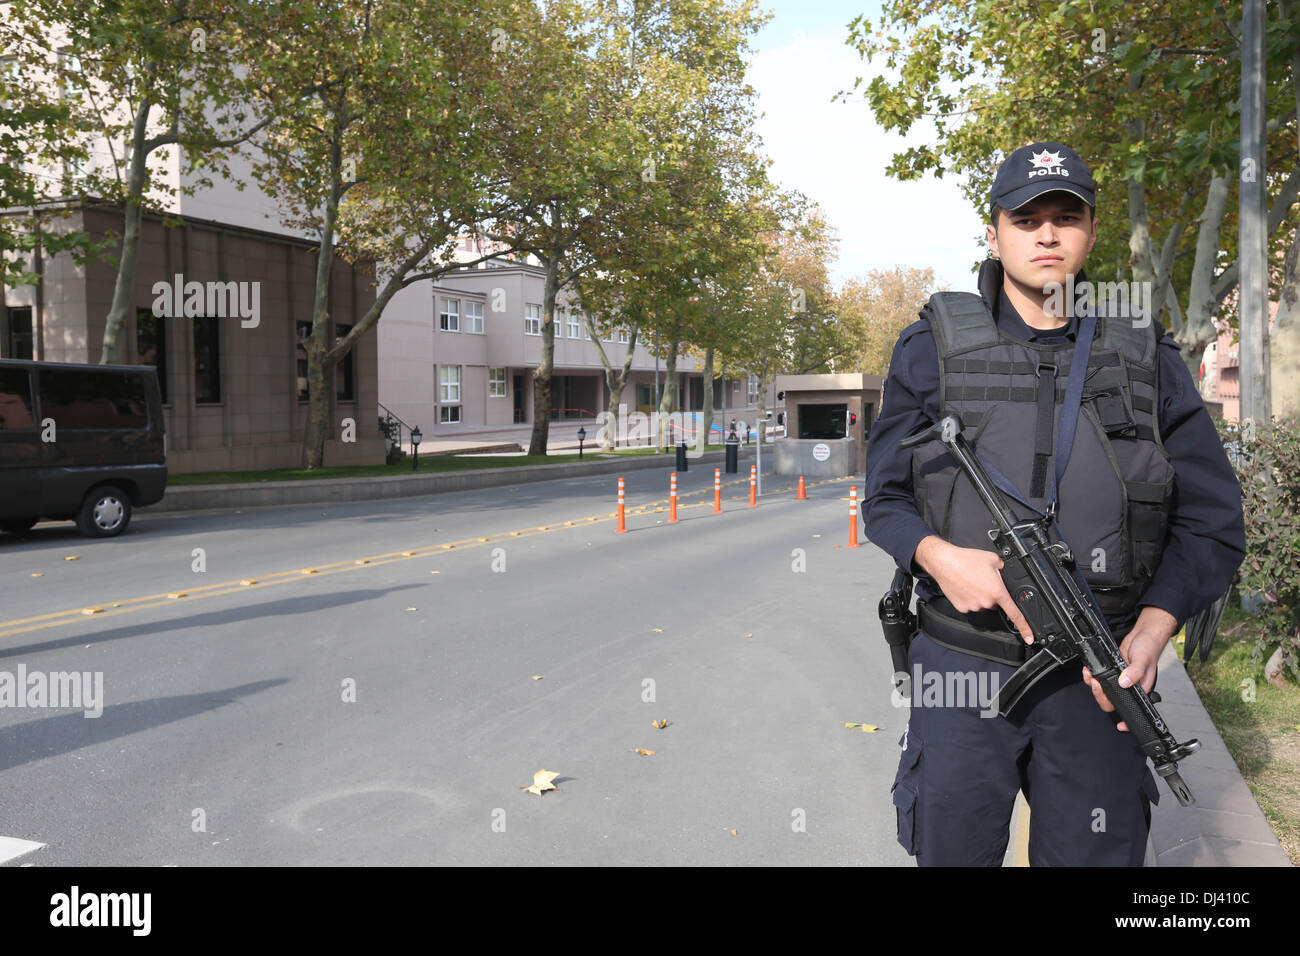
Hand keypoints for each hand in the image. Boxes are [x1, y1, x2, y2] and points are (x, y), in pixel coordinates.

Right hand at [914, 535, 1034, 643]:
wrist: (944, 562)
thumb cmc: (966, 559)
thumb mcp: (993, 559)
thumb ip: (1003, 569)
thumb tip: (1005, 573)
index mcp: (997, 592)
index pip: (1015, 614)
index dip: (1024, 627)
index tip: (1029, 638)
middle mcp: (986, 602)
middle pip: (995, 603)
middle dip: (992, 594)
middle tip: (983, 580)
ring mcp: (973, 606)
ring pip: (982, 604)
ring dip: (980, 595)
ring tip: (971, 581)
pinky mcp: (962, 607)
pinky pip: (970, 605)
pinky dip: (968, 598)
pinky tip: (964, 586)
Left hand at [1081, 606, 1178, 730]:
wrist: (1144, 634)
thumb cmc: (1149, 648)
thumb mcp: (1142, 659)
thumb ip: (1134, 672)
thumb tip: (1124, 683)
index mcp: (1141, 690)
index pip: (1133, 709)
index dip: (1127, 720)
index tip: (1120, 725)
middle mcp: (1130, 688)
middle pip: (1112, 702)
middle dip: (1100, 695)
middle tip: (1096, 684)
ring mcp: (1120, 680)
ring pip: (1104, 691)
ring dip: (1094, 685)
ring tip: (1090, 675)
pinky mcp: (1113, 672)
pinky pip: (1101, 679)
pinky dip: (1093, 676)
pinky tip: (1090, 670)